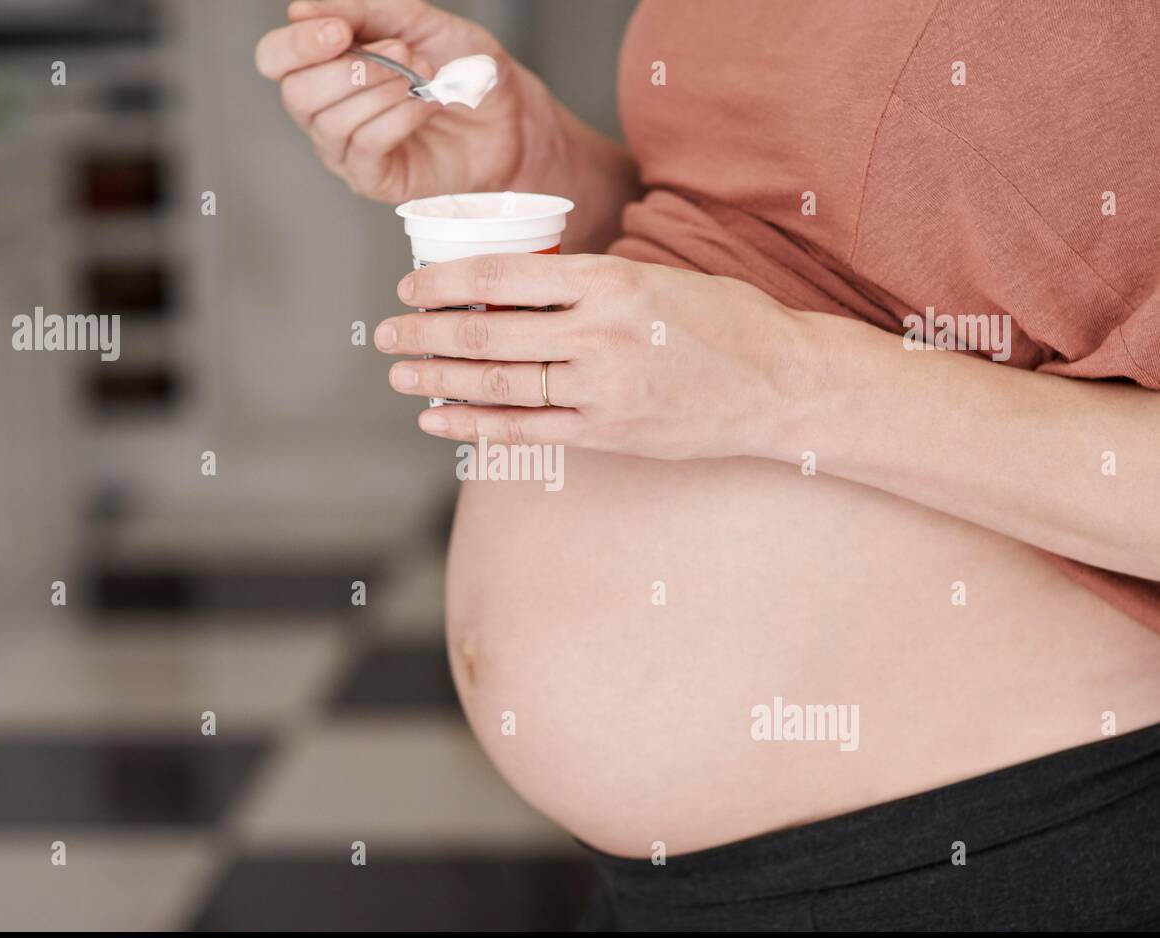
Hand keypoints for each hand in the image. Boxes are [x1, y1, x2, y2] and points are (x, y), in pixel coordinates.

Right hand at [255, 0, 562, 202]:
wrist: (508, 116)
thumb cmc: (462, 70)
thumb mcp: (417, 22)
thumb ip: (364, 11)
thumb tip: (303, 9)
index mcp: (326, 67)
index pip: (275, 59)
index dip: (298, 44)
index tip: (340, 31)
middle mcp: (326, 111)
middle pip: (295, 94)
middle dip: (349, 69)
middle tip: (401, 53)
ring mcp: (347, 150)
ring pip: (330, 123)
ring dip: (380, 92)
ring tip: (423, 78)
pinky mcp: (374, 180)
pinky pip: (364, 148)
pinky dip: (396, 120)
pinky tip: (425, 106)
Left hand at [374, 254, 813, 460]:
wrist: (783, 384)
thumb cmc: (723, 322)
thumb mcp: (658, 279)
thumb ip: (592, 284)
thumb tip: (517, 287)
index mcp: (612, 280)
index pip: (504, 274)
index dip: (445, 282)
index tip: (410, 287)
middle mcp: (601, 332)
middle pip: (488, 331)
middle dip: (425, 332)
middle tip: (384, 333)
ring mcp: (604, 388)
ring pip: (499, 383)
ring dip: (438, 378)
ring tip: (401, 373)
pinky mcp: (609, 433)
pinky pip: (526, 430)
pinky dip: (474, 424)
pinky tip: (437, 418)